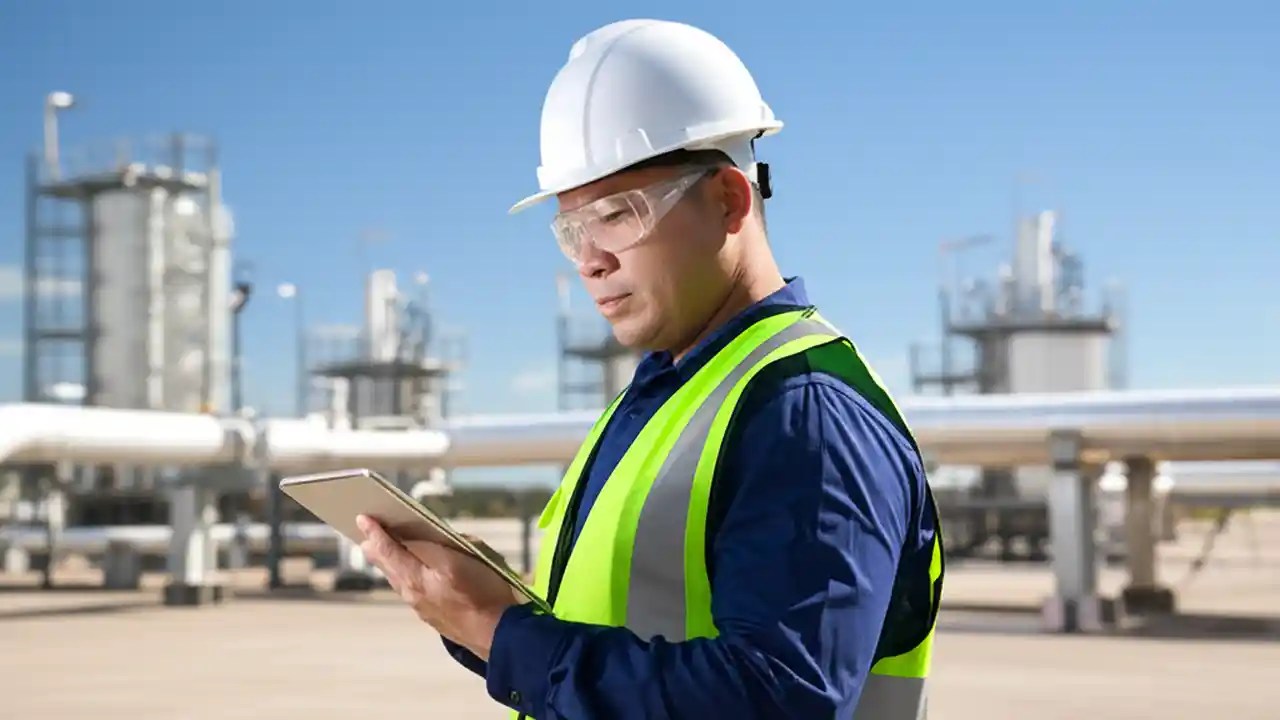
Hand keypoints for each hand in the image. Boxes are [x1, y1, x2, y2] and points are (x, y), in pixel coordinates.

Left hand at [357, 515, 518, 659]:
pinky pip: (407, 590)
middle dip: (376, 549)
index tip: (363, 518)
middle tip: (363, 536)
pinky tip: (402, 572)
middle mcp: (414, 592)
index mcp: (420, 575)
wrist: (497, 633)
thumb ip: (439, 545)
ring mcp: (421, 606)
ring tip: (376, 552)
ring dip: (386, 563)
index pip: (391, 549)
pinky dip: (399, 576)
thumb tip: (422, 537)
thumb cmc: (486, 592)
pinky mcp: (429, 616)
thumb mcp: (467, 558)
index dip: (377, 532)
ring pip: (397, 579)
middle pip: (389, 565)